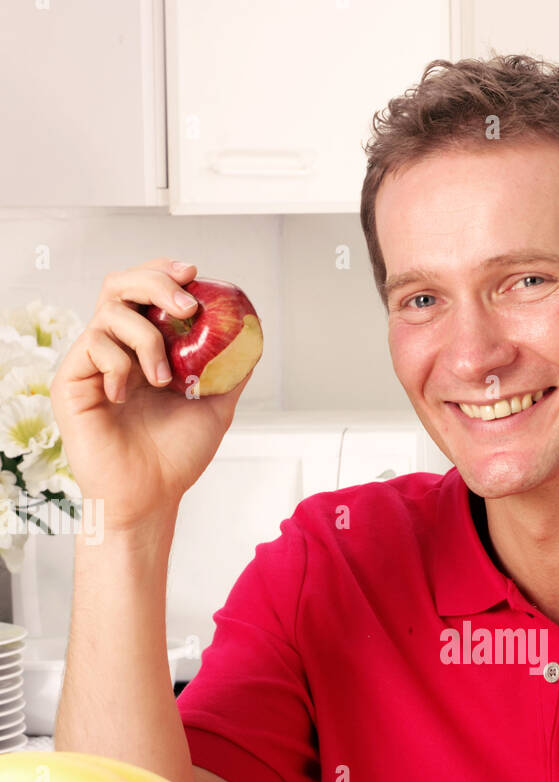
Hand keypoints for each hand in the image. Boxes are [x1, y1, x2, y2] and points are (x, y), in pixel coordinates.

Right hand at [50, 257, 252, 534]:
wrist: (150, 497)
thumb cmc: (175, 458)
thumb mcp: (216, 406)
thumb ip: (229, 369)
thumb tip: (252, 335)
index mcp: (144, 349)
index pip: (145, 292)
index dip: (165, 273)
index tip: (193, 273)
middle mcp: (116, 348)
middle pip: (121, 285)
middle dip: (156, 282)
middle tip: (186, 304)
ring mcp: (92, 362)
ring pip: (111, 311)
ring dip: (147, 338)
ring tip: (165, 379)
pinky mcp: (72, 379)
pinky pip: (94, 344)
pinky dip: (121, 364)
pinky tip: (126, 397)